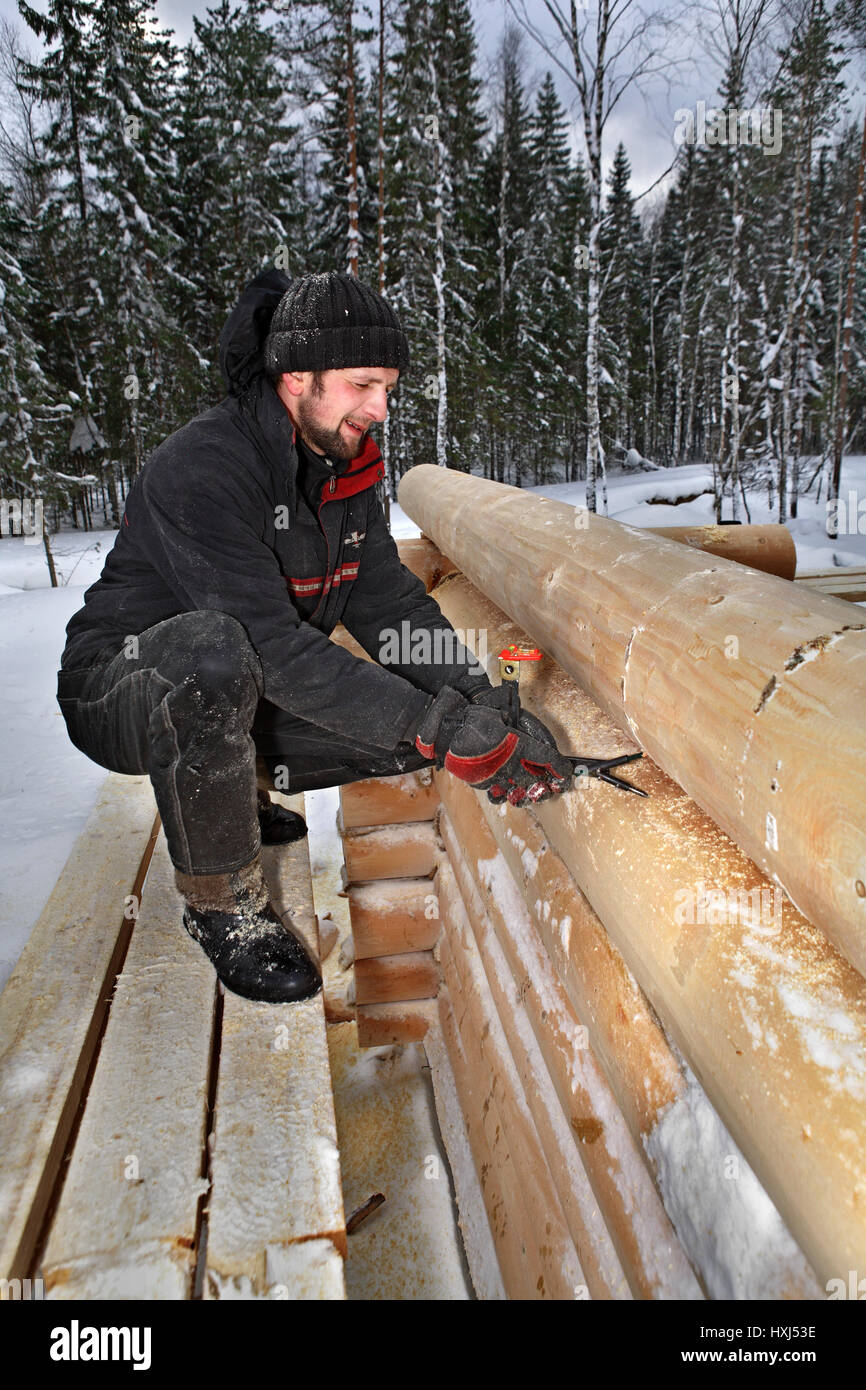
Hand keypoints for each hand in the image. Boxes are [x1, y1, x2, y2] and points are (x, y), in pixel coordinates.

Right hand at [414, 687, 571, 805]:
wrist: (446, 727)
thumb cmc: (475, 716)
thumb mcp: (503, 714)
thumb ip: (521, 725)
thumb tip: (536, 737)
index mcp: (518, 745)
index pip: (548, 760)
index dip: (560, 768)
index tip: (566, 773)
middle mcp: (509, 764)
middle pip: (536, 781)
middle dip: (546, 786)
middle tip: (552, 787)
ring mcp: (494, 776)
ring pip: (518, 792)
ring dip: (527, 794)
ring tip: (531, 793)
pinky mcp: (480, 782)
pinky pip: (497, 794)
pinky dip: (504, 793)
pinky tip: (507, 790)